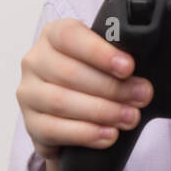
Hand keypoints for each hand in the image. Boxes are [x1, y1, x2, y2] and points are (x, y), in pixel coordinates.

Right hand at [16, 18, 152, 170]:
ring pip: (61, 101)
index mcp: (53, 35)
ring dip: (101, 111)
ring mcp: (28, 93)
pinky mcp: (30, 123)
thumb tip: (142, 82)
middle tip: (141, 96)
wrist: (73, 113)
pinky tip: (109, 135)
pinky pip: (54, 129)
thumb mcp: (104, 60)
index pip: (70, 37)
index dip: (100, 53)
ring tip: (129, 117)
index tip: (128, 67)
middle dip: (111, 87)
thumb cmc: (93, 77)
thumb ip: (117, 62)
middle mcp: (35, 60)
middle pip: (70, 73)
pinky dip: (85, 133)